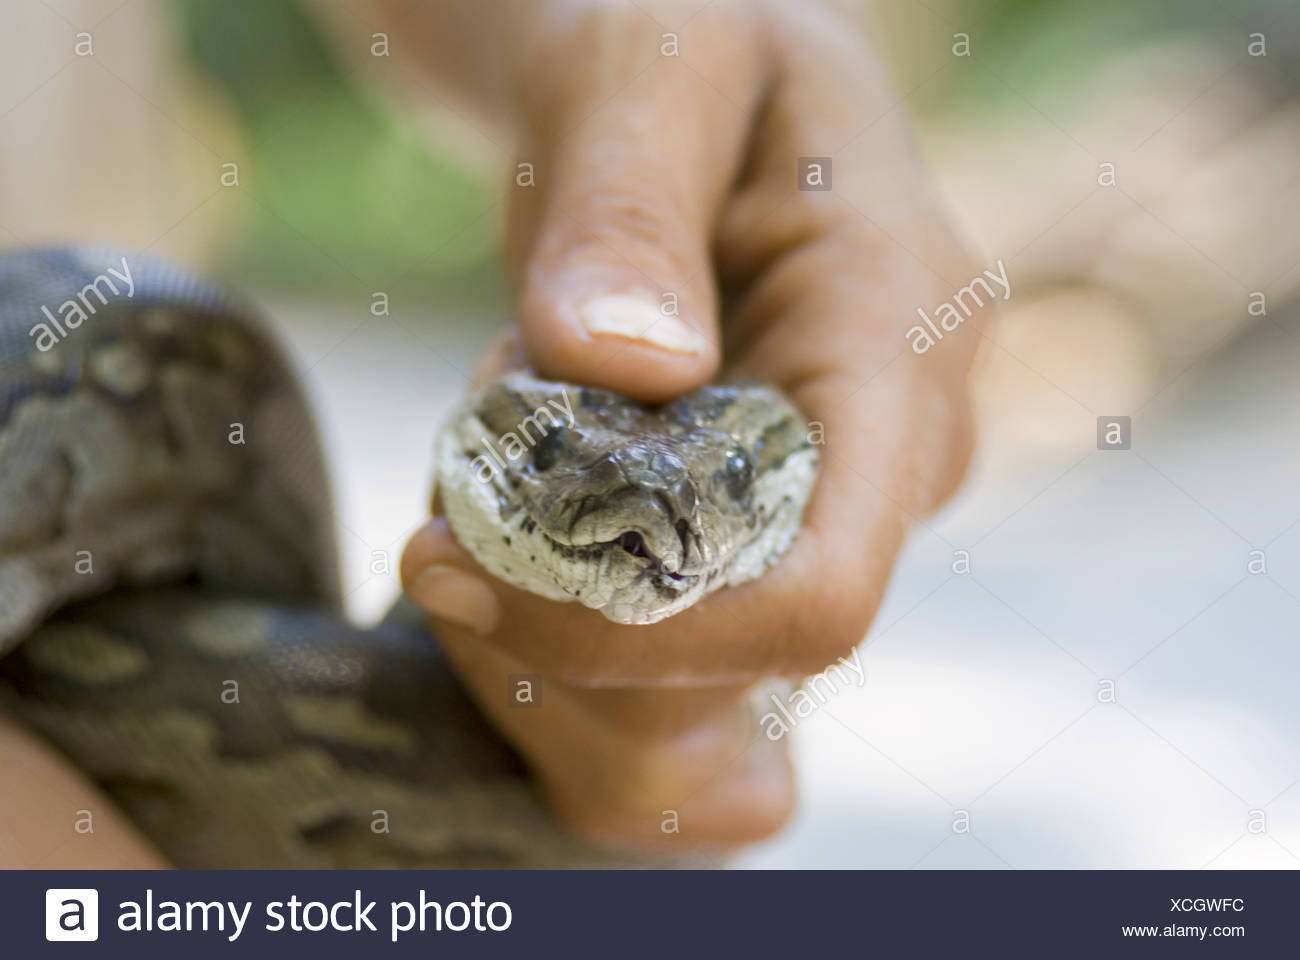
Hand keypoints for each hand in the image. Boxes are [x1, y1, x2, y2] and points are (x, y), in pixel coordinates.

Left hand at [386, 0, 980, 847]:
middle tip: (464, 426)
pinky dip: (549, 600)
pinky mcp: (772, 521)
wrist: (697, 89)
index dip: (637, 636)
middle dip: (553, 598)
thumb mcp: (649, 62)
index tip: (451, 569)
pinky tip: (508, 475)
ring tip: (499, 406)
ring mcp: (836, 499)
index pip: (817, 596)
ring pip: (683, 669)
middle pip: (728, 656)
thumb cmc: (685, 39)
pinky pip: (662, 639)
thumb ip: (627, 199)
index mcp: (900, 345)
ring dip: (538, 590)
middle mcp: (894, 457)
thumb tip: (625, 365)